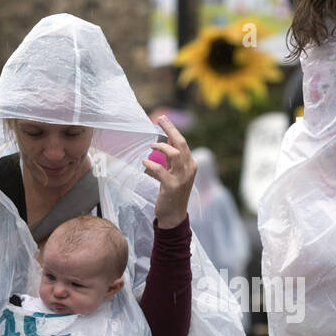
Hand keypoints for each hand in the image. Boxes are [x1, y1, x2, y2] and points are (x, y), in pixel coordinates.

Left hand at [142, 114, 194, 228]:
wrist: (174, 216)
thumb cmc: (172, 194)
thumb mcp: (173, 175)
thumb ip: (170, 161)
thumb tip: (162, 145)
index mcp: (190, 165)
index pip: (182, 143)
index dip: (173, 130)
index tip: (163, 119)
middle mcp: (189, 169)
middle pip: (181, 144)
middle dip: (170, 129)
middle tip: (159, 120)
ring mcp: (182, 178)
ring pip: (175, 154)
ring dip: (162, 147)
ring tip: (151, 145)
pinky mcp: (172, 186)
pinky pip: (161, 170)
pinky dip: (151, 164)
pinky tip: (144, 162)